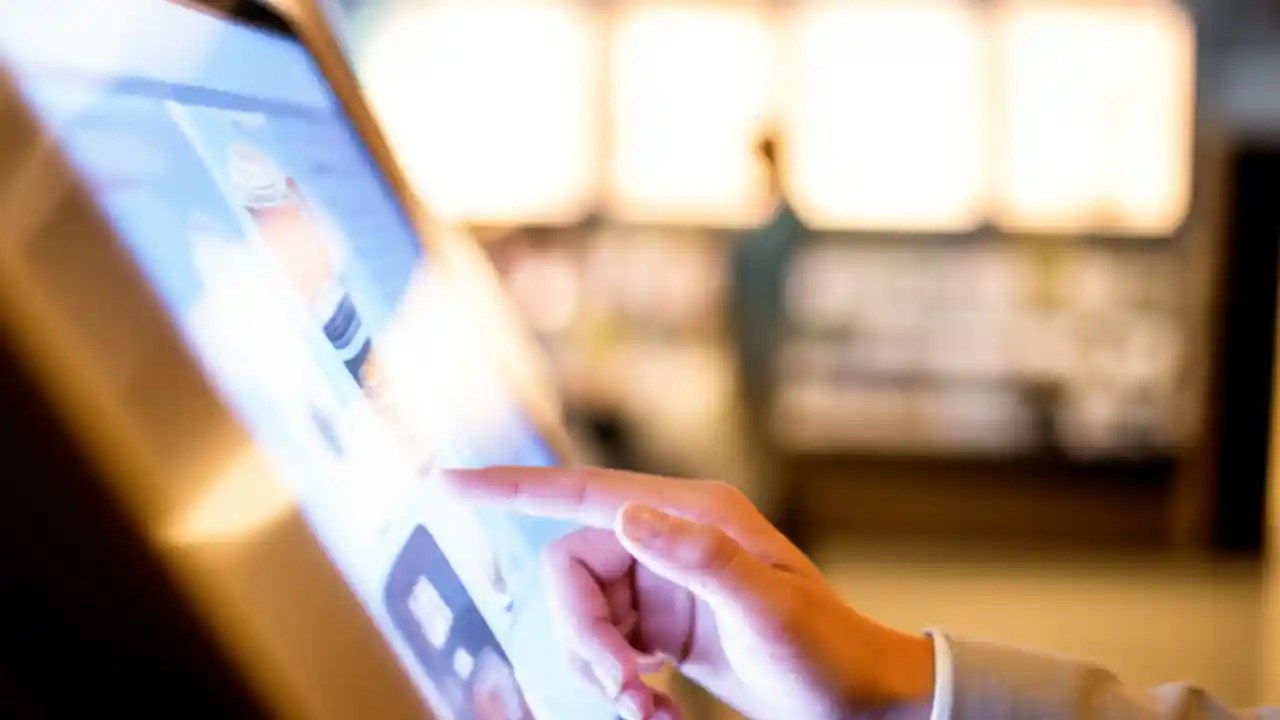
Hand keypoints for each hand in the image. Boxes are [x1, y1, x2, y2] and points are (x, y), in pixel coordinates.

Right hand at [445, 467, 934, 719]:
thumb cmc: (826, 652)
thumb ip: (699, 559)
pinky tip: (657, 708)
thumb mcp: (769, 609)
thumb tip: (625, 516)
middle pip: (573, 570)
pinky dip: (617, 680)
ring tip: (651, 711)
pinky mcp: (665, 621)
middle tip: (624, 690)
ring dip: (603, 669)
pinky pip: (609, 643)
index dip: (514, 486)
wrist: (860, 700)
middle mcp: (670, 539)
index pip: (585, 490)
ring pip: (586, 614)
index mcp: (693, 516)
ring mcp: (665, 580)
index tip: (449, 482)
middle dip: (582, 636)